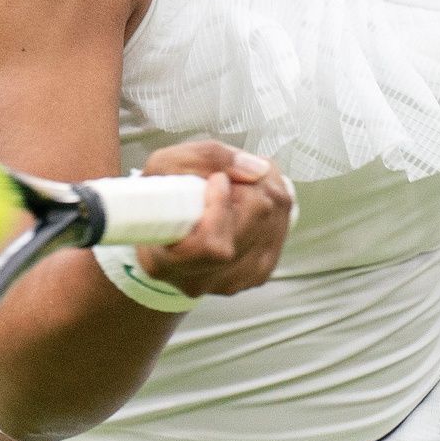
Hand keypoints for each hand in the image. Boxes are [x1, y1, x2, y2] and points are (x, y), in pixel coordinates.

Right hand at [132, 140, 293, 296]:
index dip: (220, 206)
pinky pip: (280, 233)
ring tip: (240, 184)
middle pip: (252, 224)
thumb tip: (257, 169)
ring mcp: (231, 282)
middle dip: (249, 186)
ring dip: (264, 192)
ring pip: (273, 224)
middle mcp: (200, 280)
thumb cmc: (159, 197)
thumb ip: (206, 157)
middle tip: (230, 175)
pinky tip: (252, 200)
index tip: (216, 180)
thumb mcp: (165, 164)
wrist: (164, 227)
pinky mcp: (256, 276)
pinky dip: (273, 208)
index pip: (211, 246)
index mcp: (165, 262)